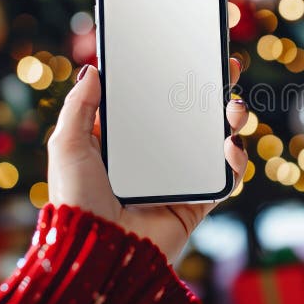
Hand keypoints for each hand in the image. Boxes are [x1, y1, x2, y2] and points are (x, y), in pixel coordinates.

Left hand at [46, 60, 248, 261]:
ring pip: (217, 141)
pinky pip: (226, 178)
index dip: (179, 77)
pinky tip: (230, 147)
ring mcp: (181, 177)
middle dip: (217, 91)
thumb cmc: (76, 200)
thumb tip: (92, 69)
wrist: (98, 250)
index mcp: (130, 140)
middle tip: (229, 70)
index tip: (194, 53)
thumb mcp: (67, 145)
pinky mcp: (198, 201)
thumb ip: (79, 106)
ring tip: (234, 109)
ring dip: (233, 120)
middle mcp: (159, 155)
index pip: (160, 100)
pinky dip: (236, 161)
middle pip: (196, 116)